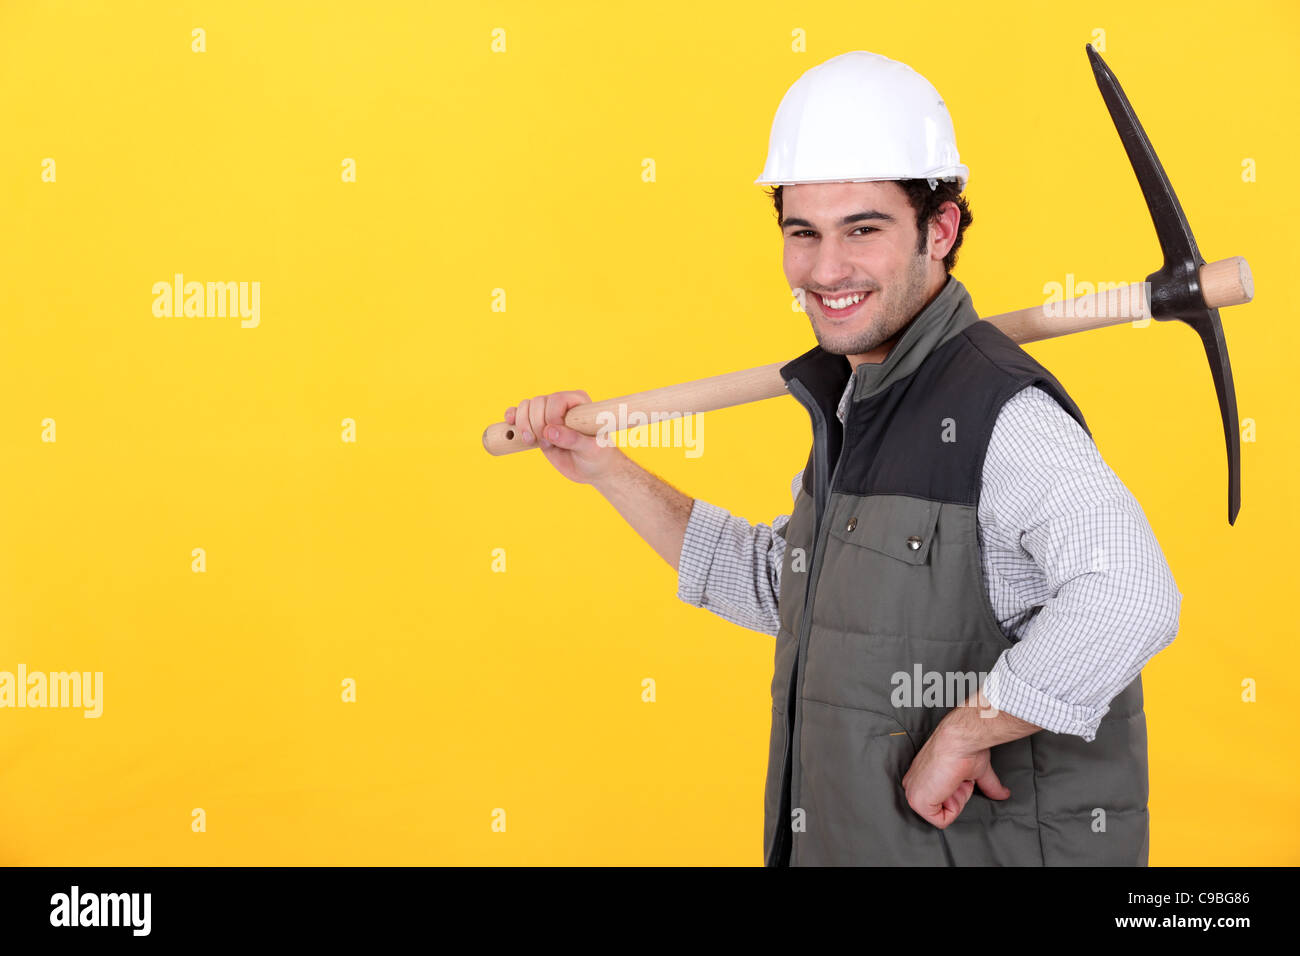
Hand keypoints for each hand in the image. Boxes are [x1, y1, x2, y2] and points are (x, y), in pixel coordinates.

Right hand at [506, 390, 625, 484]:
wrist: (590, 469)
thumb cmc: (597, 456)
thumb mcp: (591, 450)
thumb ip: (572, 439)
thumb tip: (550, 431)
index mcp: (579, 402)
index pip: (556, 399)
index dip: (552, 418)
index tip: (559, 436)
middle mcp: (562, 404)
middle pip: (537, 402)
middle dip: (536, 425)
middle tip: (546, 444)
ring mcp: (548, 414)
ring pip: (526, 406)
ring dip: (524, 425)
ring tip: (532, 441)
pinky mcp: (536, 424)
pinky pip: (518, 413)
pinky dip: (512, 418)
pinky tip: (511, 425)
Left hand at [901, 727, 1010, 828]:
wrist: (959, 740)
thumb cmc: (965, 749)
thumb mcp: (975, 772)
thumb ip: (986, 786)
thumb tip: (1004, 794)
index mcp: (921, 778)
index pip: (942, 800)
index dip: (960, 792)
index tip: (961, 775)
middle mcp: (913, 785)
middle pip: (942, 810)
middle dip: (958, 797)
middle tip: (959, 778)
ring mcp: (912, 794)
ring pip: (942, 816)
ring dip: (958, 800)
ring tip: (955, 779)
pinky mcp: (917, 802)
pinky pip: (941, 821)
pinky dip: (955, 807)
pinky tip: (952, 785)